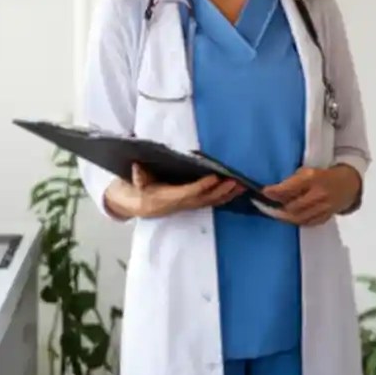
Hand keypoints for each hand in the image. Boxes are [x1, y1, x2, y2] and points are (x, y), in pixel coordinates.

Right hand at [108, 163, 242, 218]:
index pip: (187, 193)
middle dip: (220, 191)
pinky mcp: (193, 204)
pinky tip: (236, 190)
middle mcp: (180, 204)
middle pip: (204, 199)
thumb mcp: (133, 182)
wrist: (137, 205)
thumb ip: (137, 177)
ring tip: (242, 186)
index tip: (214, 177)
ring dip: (227, 195)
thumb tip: (137, 168)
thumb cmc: (138, 189)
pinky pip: (210, 202)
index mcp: (166, 198)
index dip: (201, 186)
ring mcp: (187, 205)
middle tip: (235, 181)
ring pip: (210, 202)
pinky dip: (224, 197)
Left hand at [260, 165, 360, 226]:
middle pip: (293, 206)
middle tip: (267, 205)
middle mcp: (319, 193)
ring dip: (285, 216)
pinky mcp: (325, 217)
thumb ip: (293, 180)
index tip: (264, 192)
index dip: (275, 192)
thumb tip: (273, 191)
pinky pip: (307, 222)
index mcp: (313, 177)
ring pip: (298, 217)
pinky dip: (296, 220)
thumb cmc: (324, 175)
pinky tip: (289, 217)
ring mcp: (324, 207)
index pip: (290, 188)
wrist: (348, 184)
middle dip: (278, 207)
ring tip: (276, 213)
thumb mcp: (309, 170)